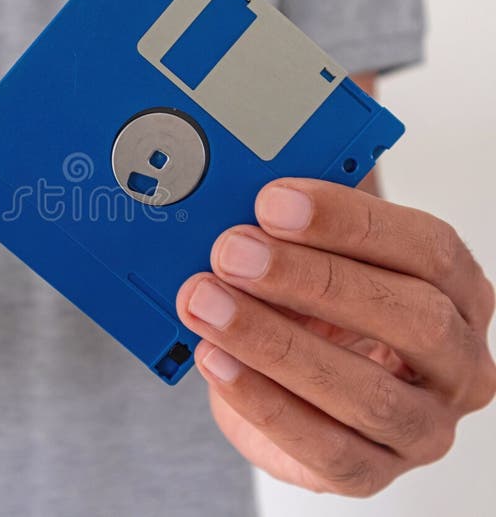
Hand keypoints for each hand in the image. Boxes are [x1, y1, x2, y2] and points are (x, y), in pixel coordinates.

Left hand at [176, 178, 495, 495]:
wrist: (293, 389)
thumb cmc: (313, 312)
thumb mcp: (309, 258)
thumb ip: (292, 228)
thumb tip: (240, 191)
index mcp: (455, 289)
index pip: (426, 247)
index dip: (347, 221)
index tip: (272, 201)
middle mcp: (455, 359)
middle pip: (409, 317)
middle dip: (310, 279)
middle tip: (233, 252)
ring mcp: (421, 425)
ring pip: (366, 392)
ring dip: (274, 343)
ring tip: (207, 304)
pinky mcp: (372, 471)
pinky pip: (324, 446)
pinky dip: (262, 402)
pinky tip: (215, 360)